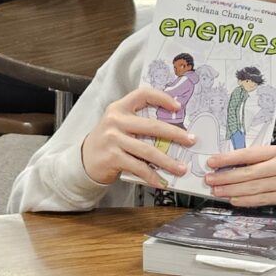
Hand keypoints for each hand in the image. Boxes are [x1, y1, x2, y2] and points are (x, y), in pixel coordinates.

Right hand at [78, 84, 195, 187]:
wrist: (84, 159)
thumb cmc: (109, 141)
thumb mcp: (119, 124)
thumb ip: (138, 121)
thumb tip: (173, 130)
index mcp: (119, 108)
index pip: (143, 94)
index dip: (162, 98)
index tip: (178, 107)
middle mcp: (115, 121)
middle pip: (151, 126)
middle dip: (175, 134)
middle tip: (191, 140)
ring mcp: (113, 139)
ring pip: (148, 150)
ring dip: (168, 161)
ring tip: (181, 168)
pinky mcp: (112, 157)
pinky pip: (138, 167)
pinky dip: (152, 176)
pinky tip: (162, 181)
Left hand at [203, 143, 275, 208]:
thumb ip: (258, 157)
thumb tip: (230, 163)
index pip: (248, 155)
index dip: (228, 159)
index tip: (212, 162)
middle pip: (248, 173)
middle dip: (225, 177)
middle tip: (209, 179)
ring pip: (252, 188)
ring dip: (231, 190)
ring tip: (216, 191)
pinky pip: (260, 200)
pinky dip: (245, 201)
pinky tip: (233, 200)